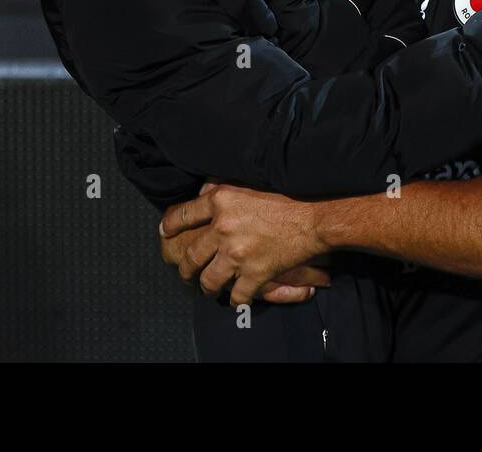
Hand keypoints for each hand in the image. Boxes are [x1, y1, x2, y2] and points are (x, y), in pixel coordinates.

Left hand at [158, 183, 328, 306]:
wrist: (315, 216)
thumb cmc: (287, 195)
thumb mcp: (249, 182)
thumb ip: (223, 187)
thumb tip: (204, 191)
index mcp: (221, 201)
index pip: (183, 215)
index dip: (170, 225)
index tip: (166, 231)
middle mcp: (223, 228)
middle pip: (191, 256)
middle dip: (186, 268)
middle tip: (186, 271)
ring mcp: (237, 254)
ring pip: (209, 280)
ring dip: (206, 286)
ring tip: (208, 287)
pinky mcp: (255, 274)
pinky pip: (236, 295)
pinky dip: (235, 299)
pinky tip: (236, 297)